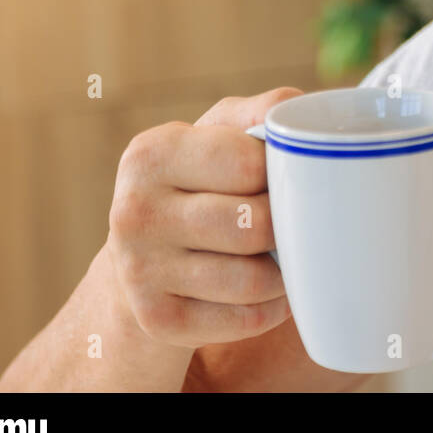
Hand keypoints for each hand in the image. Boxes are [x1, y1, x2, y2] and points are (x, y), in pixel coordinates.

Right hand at [106, 87, 302, 348]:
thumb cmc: (202, 181)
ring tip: (278, 255)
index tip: (277, 177)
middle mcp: (133, 212)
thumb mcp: (221, 133)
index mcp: (151, 154)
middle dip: (285, 226)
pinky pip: (247, 319)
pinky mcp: (157, 321)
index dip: (280, 173)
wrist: (145, 253)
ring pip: (255, 280)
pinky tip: (262, 290)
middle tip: (286, 221)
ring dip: (284, 272)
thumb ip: (263, 112)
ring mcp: (139, 271)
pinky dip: (271, 308)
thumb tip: (299, 112)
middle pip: (256, 225)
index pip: (250, 164)